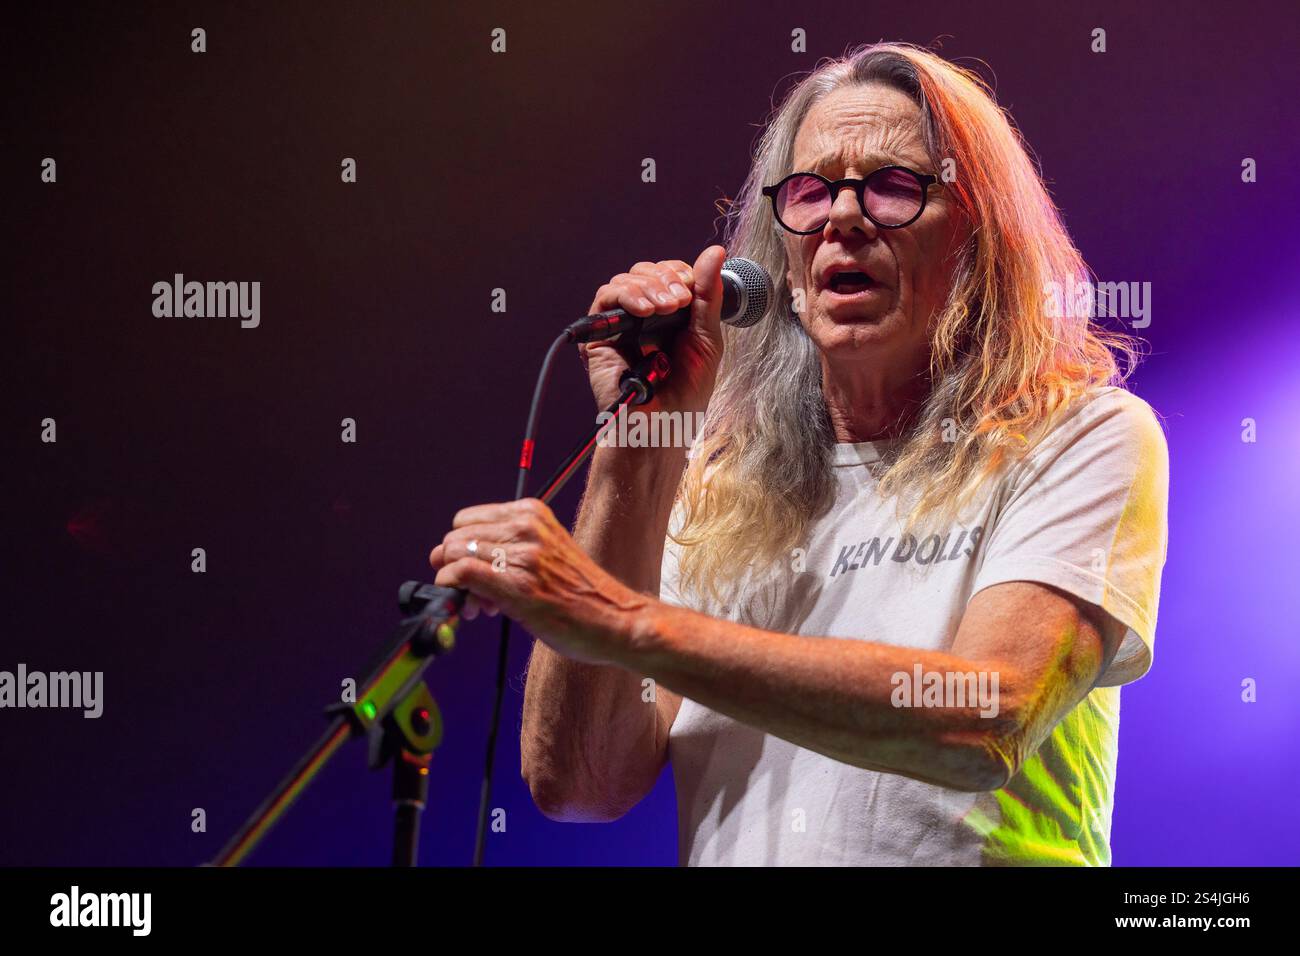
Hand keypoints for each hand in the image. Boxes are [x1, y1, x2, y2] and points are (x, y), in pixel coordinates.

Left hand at [428, 498, 653, 664]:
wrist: (616, 620)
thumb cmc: (582, 594)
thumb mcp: (548, 550)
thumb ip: (509, 546)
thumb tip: (453, 558)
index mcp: (532, 513)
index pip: (466, 519)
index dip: (461, 547)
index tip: (475, 571)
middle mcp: (526, 526)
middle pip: (455, 536)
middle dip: (454, 565)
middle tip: (476, 592)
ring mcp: (523, 554)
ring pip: (453, 553)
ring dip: (455, 583)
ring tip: (482, 605)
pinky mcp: (518, 584)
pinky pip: (461, 572)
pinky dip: (453, 588)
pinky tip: (475, 606)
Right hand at [579, 245, 727, 415]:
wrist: (661, 425)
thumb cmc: (685, 394)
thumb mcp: (706, 339)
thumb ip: (708, 296)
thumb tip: (715, 252)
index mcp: (671, 318)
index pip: (670, 275)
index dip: (680, 272)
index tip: (692, 289)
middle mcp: (644, 318)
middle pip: (647, 272)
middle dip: (667, 277)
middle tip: (680, 300)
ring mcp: (621, 325)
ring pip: (626, 280)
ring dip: (650, 286)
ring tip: (666, 308)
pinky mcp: (599, 335)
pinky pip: (606, 298)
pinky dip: (627, 295)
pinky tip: (646, 310)